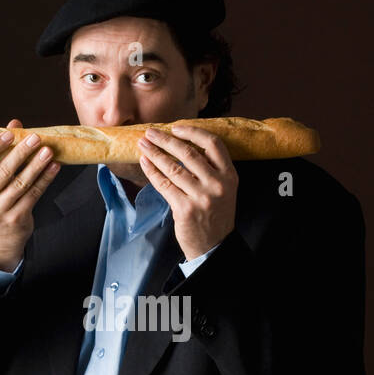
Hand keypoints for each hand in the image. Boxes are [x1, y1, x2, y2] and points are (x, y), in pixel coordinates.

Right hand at [0, 119, 59, 270]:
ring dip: (37, 166)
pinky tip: (54, 168)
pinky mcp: (16, 218)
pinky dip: (45, 180)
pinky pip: (33, 195)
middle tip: (36, 138)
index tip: (9, 134)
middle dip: (21, 153)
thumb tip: (15, 123)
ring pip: (21, 183)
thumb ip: (1, 152)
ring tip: (49, 151)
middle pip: (3, 172)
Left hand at [138, 122, 237, 260]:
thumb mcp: (223, 189)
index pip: (213, 144)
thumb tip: (182, 144)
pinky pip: (164, 184)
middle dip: (165, 140)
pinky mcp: (185, 208)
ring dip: (155, 153)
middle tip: (151, 132)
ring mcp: (201, 197)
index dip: (192, 132)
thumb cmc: (215, 215)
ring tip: (143, 145)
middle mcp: (217, 184)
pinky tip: (145, 163)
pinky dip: (152, 171)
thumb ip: (210, 169)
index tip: (175, 128)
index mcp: (229, 175)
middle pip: (188, 153)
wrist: (214, 246)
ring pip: (173, 167)